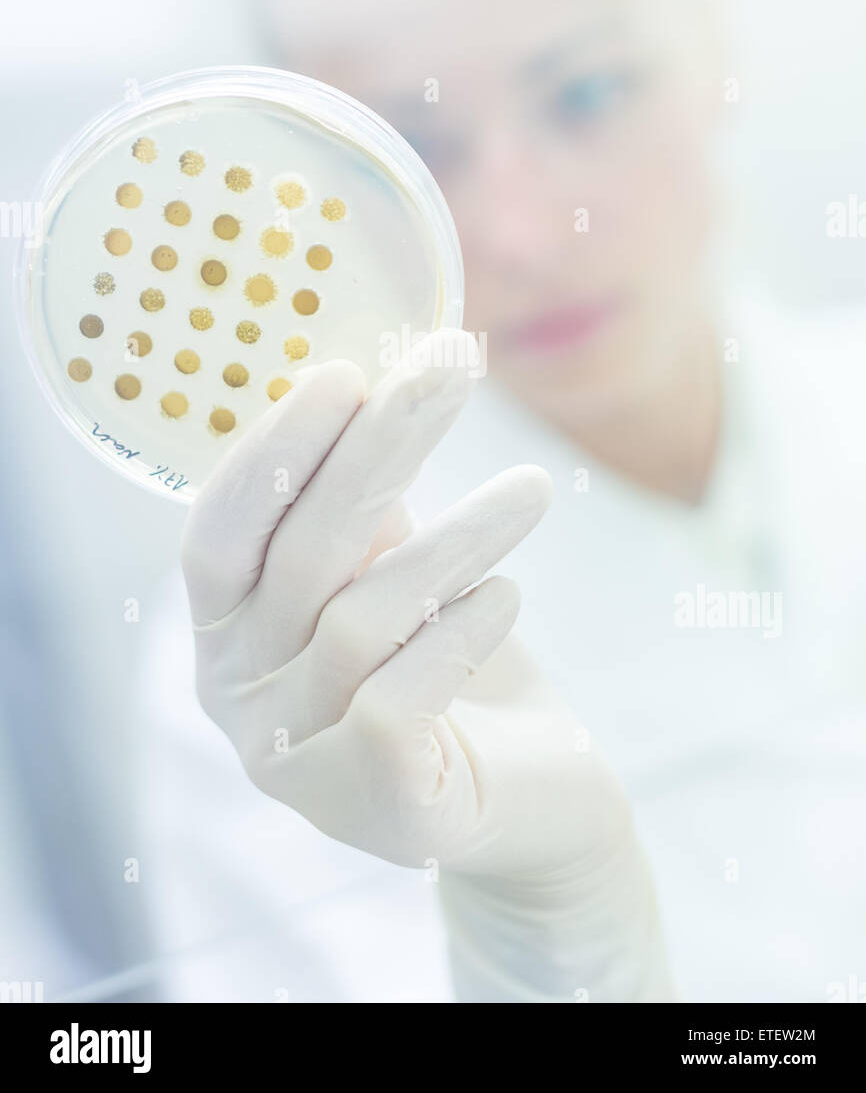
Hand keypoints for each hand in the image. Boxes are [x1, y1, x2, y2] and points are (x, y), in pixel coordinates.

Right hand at [181, 331, 629, 875]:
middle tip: (448, 370)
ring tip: (532, 489)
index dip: (274, 449)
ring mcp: (296, 762)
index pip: (220, 531)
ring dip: (458, 538)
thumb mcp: (393, 574)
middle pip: (300, 557)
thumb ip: (364, 511)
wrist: (533, 798)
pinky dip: (461, 633)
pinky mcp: (372, 806)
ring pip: (363, 619)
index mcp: (227, 633)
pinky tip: (508, 597)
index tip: (345, 372)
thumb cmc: (450, 665)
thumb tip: (373, 386)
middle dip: (378, 450)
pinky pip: (404, 695)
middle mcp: (239, 699)